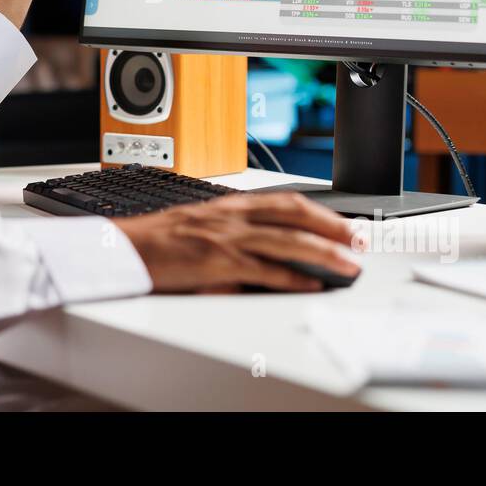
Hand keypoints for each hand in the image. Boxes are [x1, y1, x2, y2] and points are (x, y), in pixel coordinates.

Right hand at [113, 192, 363, 292]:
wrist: (126, 246)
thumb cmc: (160, 238)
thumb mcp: (203, 225)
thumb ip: (236, 232)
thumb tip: (266, 252)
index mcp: (232, 204)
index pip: (288, 202)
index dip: (322, 212)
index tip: (345, 224)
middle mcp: (234, 216)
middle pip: (296, 215)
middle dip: (333, 228)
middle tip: (359, 240)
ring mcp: (228, 238)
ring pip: (288, 241)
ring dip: (324, 254)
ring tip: (348, 265)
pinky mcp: (219, 262)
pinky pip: (264, 270)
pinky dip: (292, 277)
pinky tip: (309, 283)